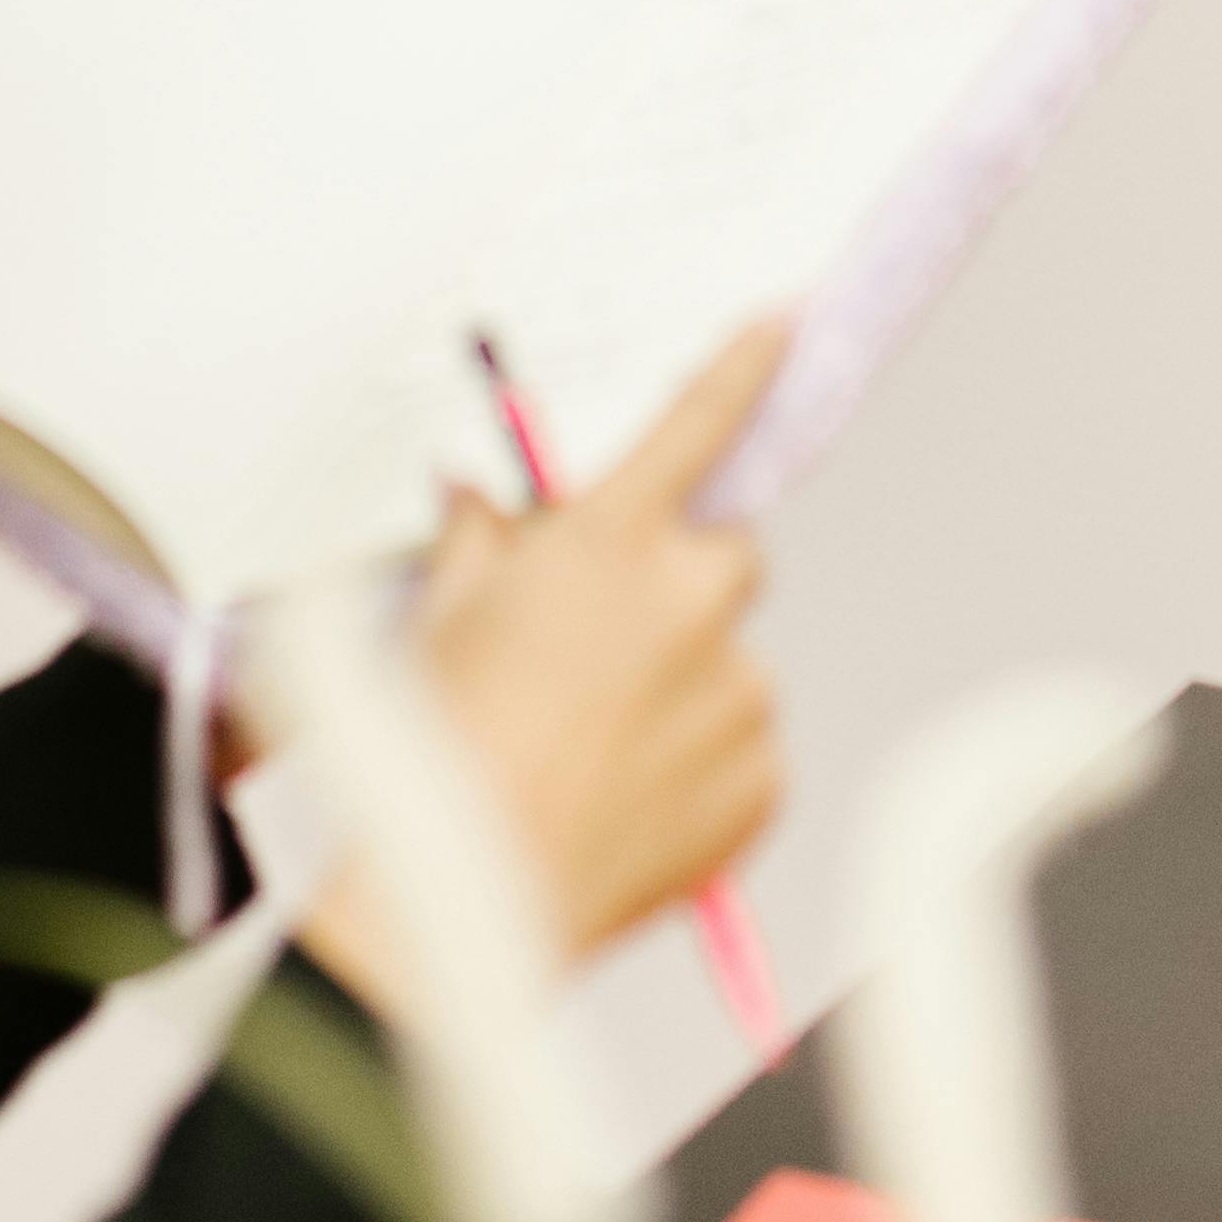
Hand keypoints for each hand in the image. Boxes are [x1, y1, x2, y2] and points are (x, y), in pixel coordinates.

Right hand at [306, 325, 786, 991]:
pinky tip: (627, 799)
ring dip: (684, 686)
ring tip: (598, 753)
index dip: (744, 366)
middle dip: (680, 583)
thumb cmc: (436, 751)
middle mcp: (691, 603)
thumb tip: (482, 499)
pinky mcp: (762, 779)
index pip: (695, 424)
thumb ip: (480, 541)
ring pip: (730, 662)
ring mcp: (737, 694)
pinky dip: (700, 764)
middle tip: (610, 642)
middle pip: (727, 555)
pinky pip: (744, 748)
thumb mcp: (440, 618)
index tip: (786, 318)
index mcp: (609, 543)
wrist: (463, 903)